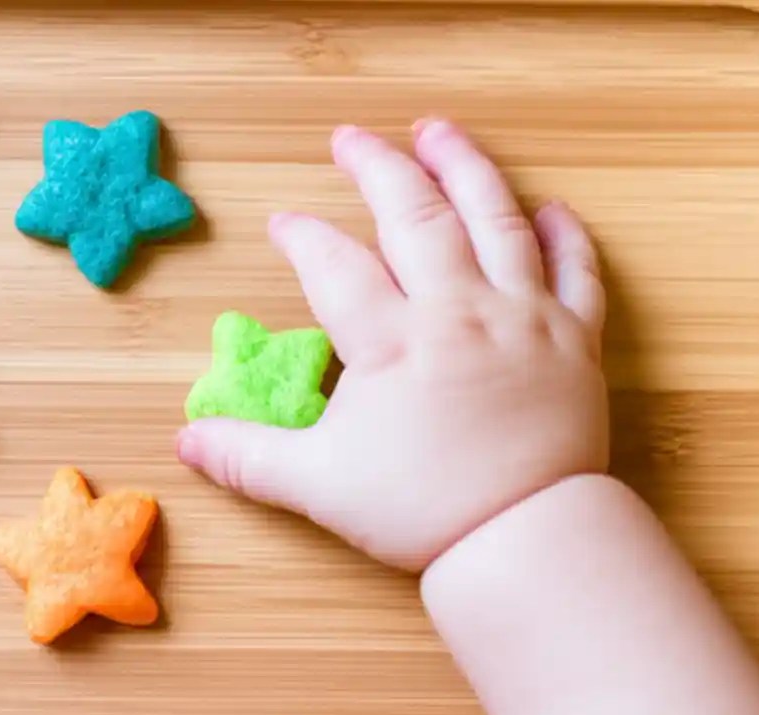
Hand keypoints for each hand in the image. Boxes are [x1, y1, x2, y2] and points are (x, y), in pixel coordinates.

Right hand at [176, 119, 608, 570]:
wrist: (527, 539)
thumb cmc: (421, 511)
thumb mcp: (318, 484)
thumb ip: (248, 456)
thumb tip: (183, 440)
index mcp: (393, 340)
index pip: (336, 265)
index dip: (303, 237)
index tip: (284, 222)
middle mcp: (458, 310)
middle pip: (415, 216)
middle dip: (378, 168)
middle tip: (352, 137)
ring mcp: (523, 317)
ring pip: (495, 220)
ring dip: (464, 168)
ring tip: (439, 131)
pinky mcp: (575, 340)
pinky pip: (575, 272)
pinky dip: (563, 236)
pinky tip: (547, 208)